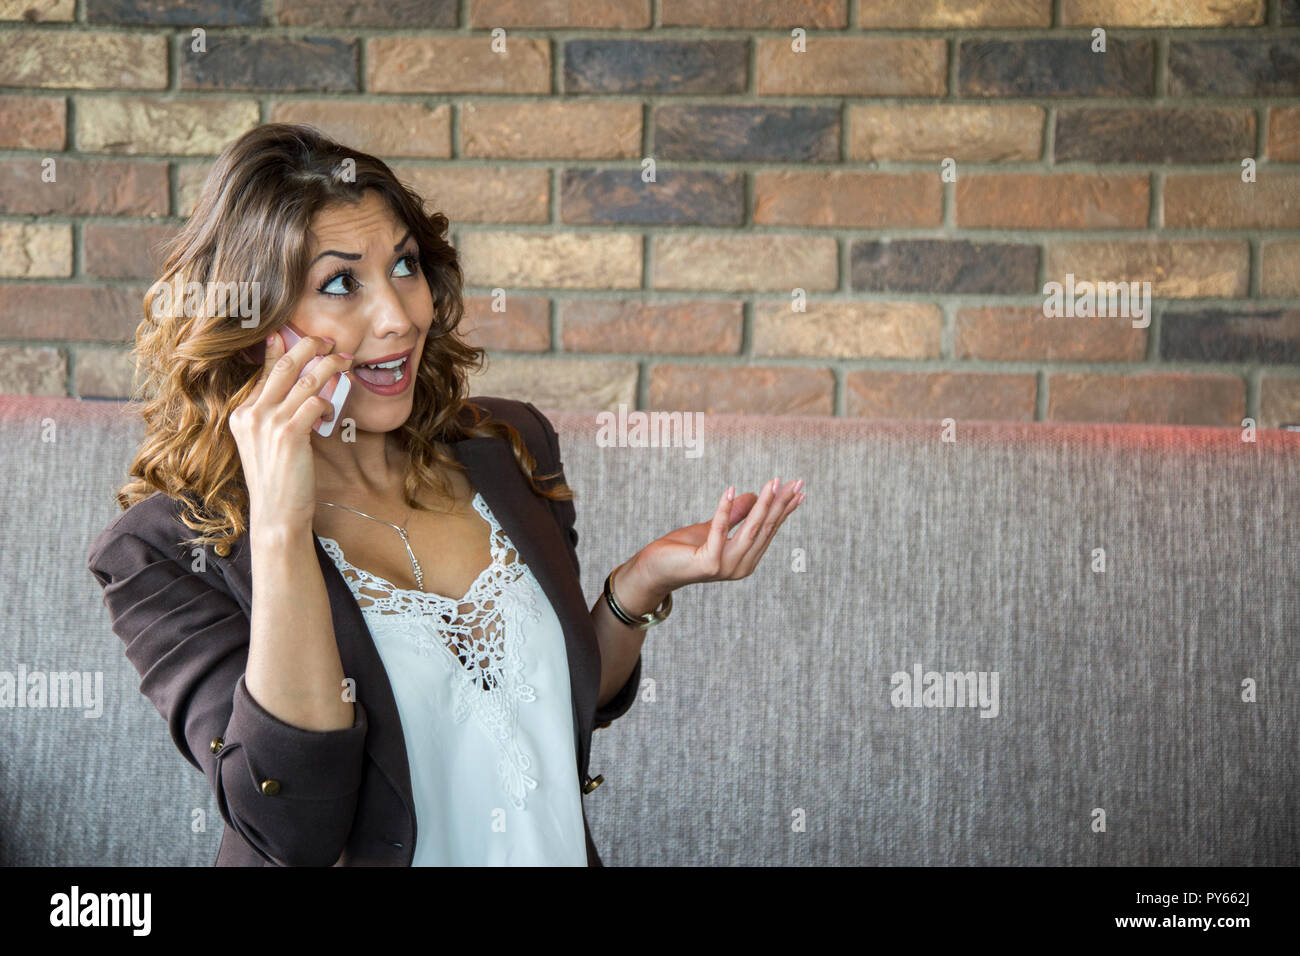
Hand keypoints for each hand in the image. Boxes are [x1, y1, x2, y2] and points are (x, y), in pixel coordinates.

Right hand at [228, 329, 353, 534]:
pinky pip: (315, 404)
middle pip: (285, 366)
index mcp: (241, 414)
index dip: (284, 349)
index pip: (266, 372)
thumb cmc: (279, 480)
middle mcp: (251, 415)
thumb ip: (276, 415)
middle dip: (309, 346)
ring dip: (329, 367)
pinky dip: (328, 403)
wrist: (277, 513)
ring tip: (345, 361)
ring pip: (304, 380)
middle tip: (330, 340)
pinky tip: (330, 412)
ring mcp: (268, 424)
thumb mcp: (268, 443)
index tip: (300, 335)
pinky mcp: (289, 435)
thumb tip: (303, 391)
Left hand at [622, 478, 805, 598]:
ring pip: (750, 529)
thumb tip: (755, 496)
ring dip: (762, 503)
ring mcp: (726, 567)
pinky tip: (731, 489)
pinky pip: (719, 530)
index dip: (784, 509)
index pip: (770, 530)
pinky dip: (725, 509)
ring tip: (773, 482)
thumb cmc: (682, 549)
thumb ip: (734, 516)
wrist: (654, 569)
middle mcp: (741, 566)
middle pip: (765, 528)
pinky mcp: (709, 563)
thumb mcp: (713, 527)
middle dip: (780, 503)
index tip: (799, 490)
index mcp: (746, 559)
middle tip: (796, 481)